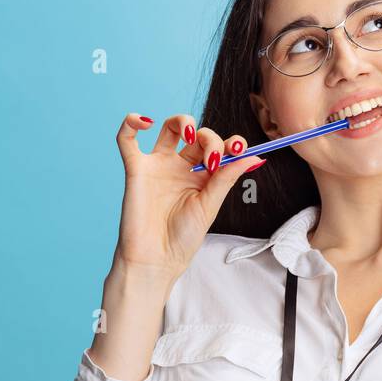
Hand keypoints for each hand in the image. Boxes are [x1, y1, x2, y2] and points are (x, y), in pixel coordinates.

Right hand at [113, 111, 264, 280]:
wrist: (156, 259)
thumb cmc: (182, 239)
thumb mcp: (209, 206)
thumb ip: (226, 177)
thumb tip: (254, 156)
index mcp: (202, 177)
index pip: (218, 147)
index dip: (229, 142)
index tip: (238, 147)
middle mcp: (180, 167)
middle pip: (197, 134)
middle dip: (210, 138)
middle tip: (214, 158)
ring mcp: (158, 166)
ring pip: (169, 128)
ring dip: (182, 122)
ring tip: (190, 136)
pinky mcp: (136, 169)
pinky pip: (127, 139)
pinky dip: (130, 123)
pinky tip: (144, 121)